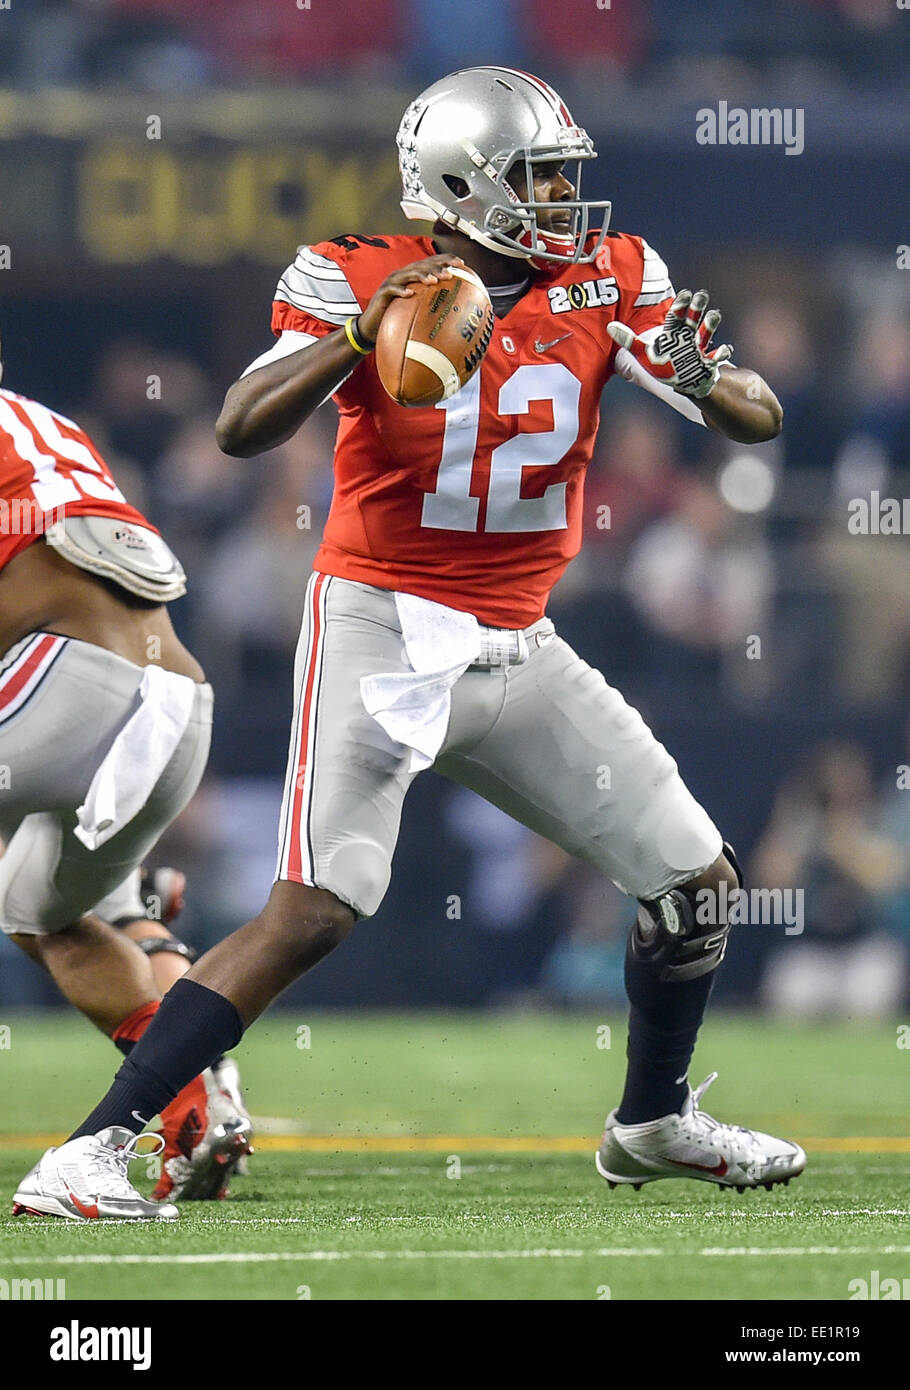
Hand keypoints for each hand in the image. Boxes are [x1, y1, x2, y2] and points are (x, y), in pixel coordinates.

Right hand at [356, 255, 465, 344]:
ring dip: (422, 276)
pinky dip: (401, 290)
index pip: (430, 262)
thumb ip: (431, 302)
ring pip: (408, 274)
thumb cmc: (396, 316)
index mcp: (412, 276)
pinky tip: (410, 294)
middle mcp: (402, 275)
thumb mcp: (416, 307)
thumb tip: (454, 308)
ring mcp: (392, 283)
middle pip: (421, 265)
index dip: (445, 259)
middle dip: (436, 267)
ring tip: (434, 280)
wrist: (372, 326)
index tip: (461, 263)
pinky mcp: (382, 293)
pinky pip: (392, 290)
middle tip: (450, 273)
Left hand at [607, 289, 732, 398]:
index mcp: (673, 332)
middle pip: (694, 317)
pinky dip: (721, 353)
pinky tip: (721, 352)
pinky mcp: (709, 361)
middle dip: (697, 307)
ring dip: (711, 322)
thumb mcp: (644, 354)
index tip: (685, 293)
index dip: (681, 304)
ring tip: (714, 315)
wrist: (683, 381)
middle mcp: (688, 337)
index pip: (677, 315)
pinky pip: (719, 356)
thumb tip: (609, 326)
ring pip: (708, 330)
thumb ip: (629, 340)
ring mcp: (700, 348)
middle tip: (700, 295)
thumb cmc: (663, 365)